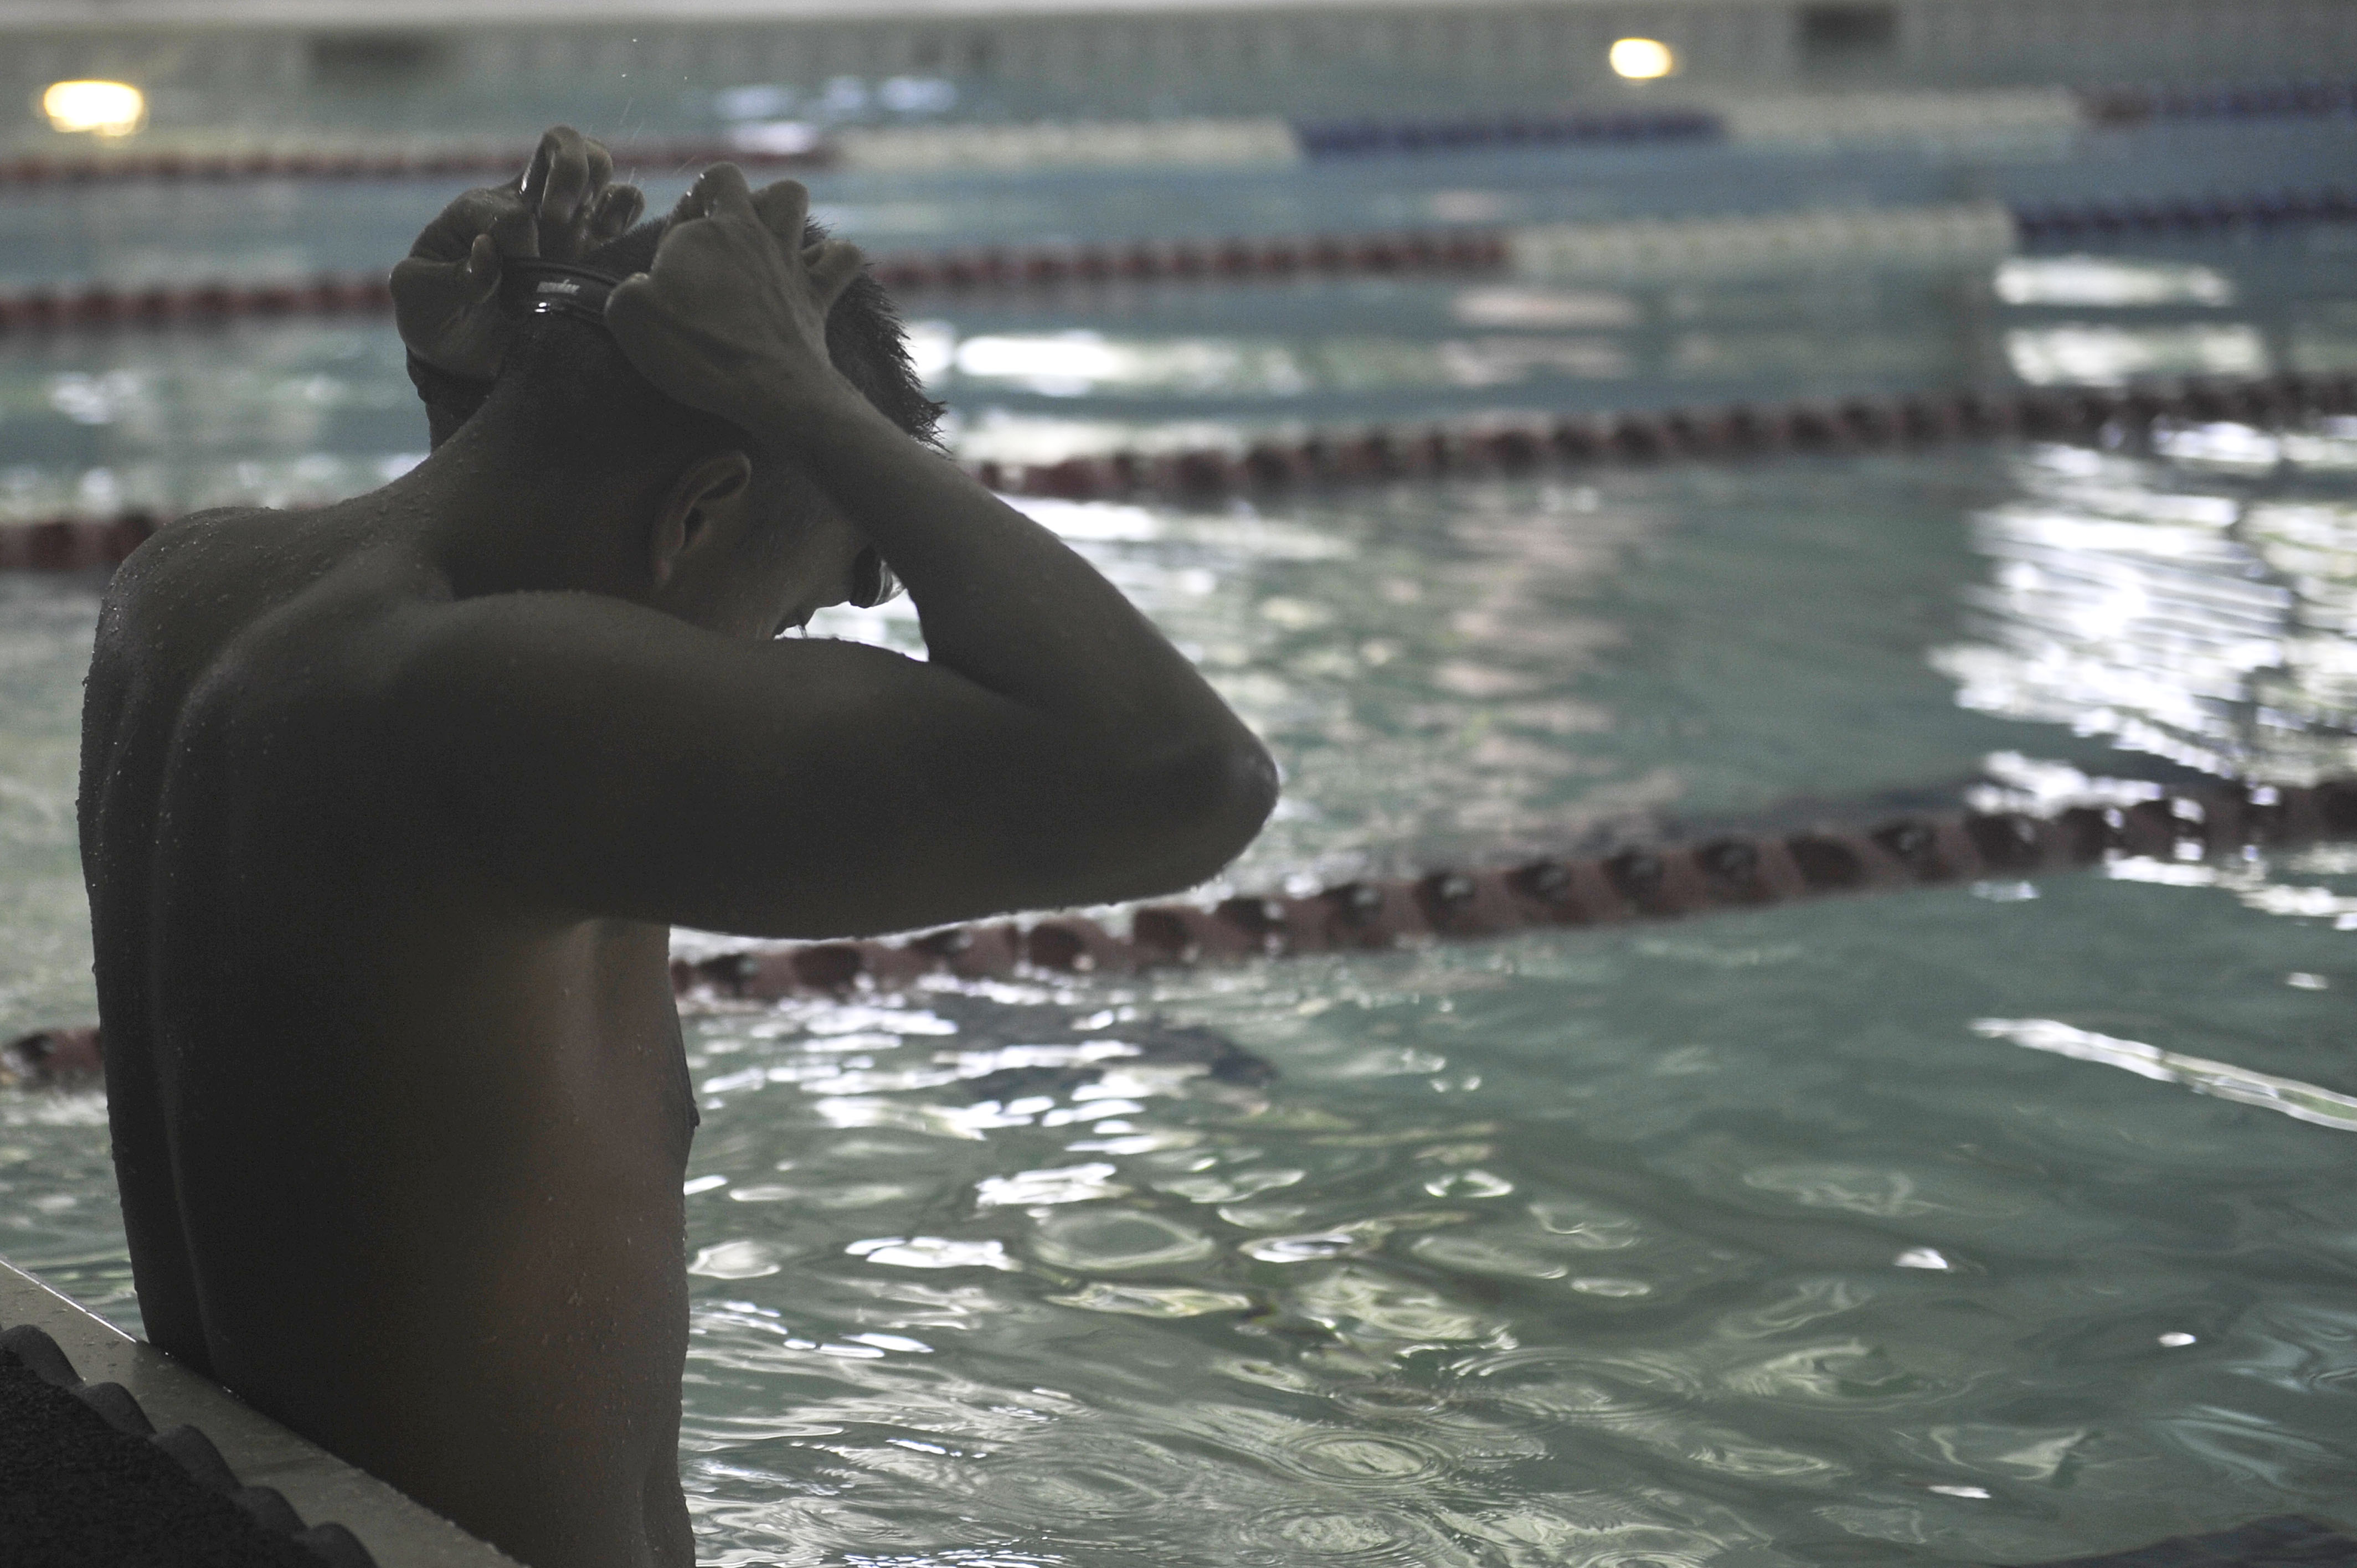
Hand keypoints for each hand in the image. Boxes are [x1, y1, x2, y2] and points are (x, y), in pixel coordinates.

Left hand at [391, 125, 643, 378]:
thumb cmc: (434, 316)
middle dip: (571, 172)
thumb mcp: (419, 297)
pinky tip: (617, 251)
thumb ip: (451, 277)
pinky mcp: (595, 253)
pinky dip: (633, 223)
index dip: (516, 247)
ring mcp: (566, 226)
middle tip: (561, 224)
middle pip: (564, 143)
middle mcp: (527, 204)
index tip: (504, 288)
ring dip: (607, 194)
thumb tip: (490, 252)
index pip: (514, 212)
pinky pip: (625, 214)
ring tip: (592, 236)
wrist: (462, 354)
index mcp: (480, 208)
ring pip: (602, 169)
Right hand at [603, 165, 868, 432]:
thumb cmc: (697, 352)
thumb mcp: (631, 318)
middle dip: (717, 193)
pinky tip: (818, 270)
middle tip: (710, 232)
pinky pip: (843, 257)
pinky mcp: (818, 294)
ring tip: (763, 235)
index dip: (670, 235)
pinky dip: (833, 258)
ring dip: (778, 207)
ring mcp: (788, 260)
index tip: (667, 272)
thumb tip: (646, 286)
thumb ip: (631, 289)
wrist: (768, 389)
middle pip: (730, 178)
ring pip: (792, 195)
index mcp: (702, 233)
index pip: (679, 212)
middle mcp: (748, 234)